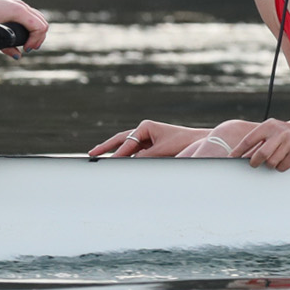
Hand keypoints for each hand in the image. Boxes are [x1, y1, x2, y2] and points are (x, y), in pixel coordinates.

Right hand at [89, 120, 205, 157]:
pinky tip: (119, 162)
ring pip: (126, 145)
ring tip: (99, 157)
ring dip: (114, 151)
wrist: (197, 141)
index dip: (117, 154)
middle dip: (106, 147)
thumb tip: (128, 163)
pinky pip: (134, 152)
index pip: (127, 143)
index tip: (106, 162)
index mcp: (145, 127)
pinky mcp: (150, 145)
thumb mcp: (161, 151)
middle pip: (120, 140)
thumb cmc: (180, 142)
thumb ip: (143, 157)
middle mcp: (144, 130)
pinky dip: (126, 156)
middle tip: (92, 154)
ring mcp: (146, 137)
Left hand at [230, 118, 289, 171]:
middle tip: (254, 164)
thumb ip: (259, 141)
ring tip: (275, 158)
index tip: (231, 158)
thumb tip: (242, 156)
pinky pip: (282, 167)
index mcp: (269, 125)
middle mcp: (279, 132)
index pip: (249, 140)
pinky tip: (285, 160)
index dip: (239, 150)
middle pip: (260, 154)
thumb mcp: (273, 131)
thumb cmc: (287, 134)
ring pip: (271, 163)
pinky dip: (280, 167)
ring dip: (270, 165)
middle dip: (254, 162)